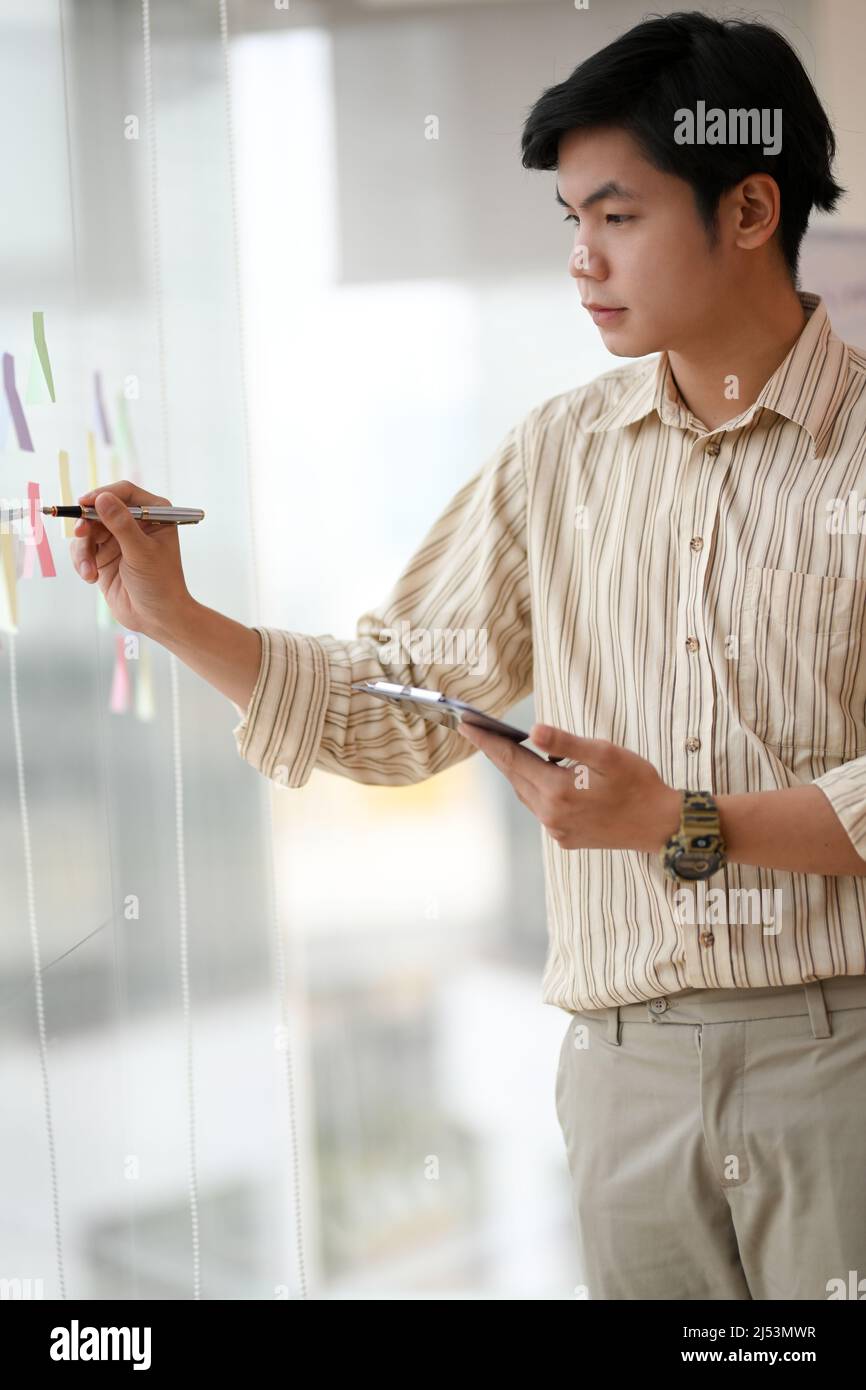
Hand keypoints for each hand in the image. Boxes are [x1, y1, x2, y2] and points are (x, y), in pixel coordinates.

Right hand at [69, 481, 192, 636]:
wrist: (157, 619)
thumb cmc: (160, 584)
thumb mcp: (141, 552)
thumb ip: (121, 525)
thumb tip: (102, 499)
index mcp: (155, 515)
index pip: (125, 492)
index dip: (103, 494)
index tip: (85, 503)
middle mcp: (135, 523)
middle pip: (101, 509)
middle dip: (88, 523)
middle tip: (80, 534)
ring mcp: (118, 539)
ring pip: (88, 530)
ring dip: (84, 549)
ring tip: (89, 571)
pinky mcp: (104, 556)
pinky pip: (83, 549)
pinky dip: (82, 561)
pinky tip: (91, 577)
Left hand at [457, 720, 680, 853]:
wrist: (662, 825)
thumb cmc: (638, 783)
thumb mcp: (606, 754)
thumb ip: (566, 742)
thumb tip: (532, 731)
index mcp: (558, 791)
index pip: (512, 760)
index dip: (487, 741)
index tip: (466, 725)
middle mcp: (552, 815)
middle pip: (515, 777)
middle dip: (497, 754)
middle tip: (477, 731)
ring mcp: (557, 830)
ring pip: (527, 795)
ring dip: (518, 773)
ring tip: (508, 750)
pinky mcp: (566, 838)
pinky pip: (541, 810)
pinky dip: (536, 791)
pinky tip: (541, 777)